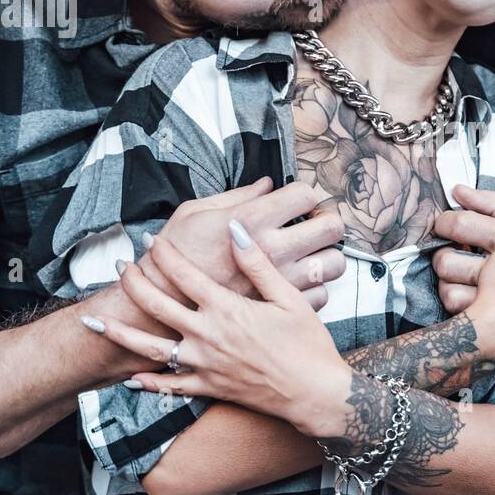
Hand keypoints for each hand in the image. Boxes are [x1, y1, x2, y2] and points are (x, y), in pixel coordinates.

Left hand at [90, 225, 350, 430]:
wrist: (314, 394)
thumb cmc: (308, 344)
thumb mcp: (289, 298)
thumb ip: (258, 264)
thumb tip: (237, 229)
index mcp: (227, 309)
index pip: (185, 274)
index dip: (165, 254)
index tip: (150, 238)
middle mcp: (208, 335)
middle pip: (158, 305)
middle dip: (135, 283)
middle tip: (121, 266)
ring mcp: (204, 365)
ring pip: (151, 348)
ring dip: (120, 333)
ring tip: (96, 321)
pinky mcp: (208, 388)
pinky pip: (170, 386)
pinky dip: (148, 382)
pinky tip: (130, 377)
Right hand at [149, 176, 344, 310]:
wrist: (160, 303)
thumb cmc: (175, 253)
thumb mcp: (196, 212)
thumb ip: (238, 196)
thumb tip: (267, 185)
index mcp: (252, 220)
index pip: (305, 194)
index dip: (304, 195)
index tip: (297, 202)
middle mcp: (273, 250)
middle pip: (332, 227)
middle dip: (327, 221)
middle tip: (314, 224)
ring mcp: (280, 282)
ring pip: (334, 264)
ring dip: (325, 255)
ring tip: (309, 254)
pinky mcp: (280, 309)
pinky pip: (321, 294)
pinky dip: (314, 287)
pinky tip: (297, 282)